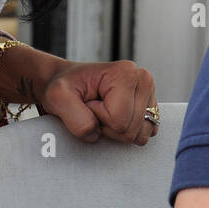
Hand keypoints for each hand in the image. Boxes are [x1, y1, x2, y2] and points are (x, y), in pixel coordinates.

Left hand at [35, 59, 158, 145]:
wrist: (69, 83)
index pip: (119, 120)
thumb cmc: (66, 86)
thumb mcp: (58, 97)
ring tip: (104, 113)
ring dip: (117, 130)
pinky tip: (115, 117)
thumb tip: (94, 134)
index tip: (88, 104)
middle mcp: (143, 80)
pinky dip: (126, 131)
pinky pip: (144, 133)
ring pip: (139, 134)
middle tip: (94, 109)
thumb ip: (75, 118)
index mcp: (126, 73)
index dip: (99, 120)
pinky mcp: (150, 106)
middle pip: (132, 130)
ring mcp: (149, 93)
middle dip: (108, 127)